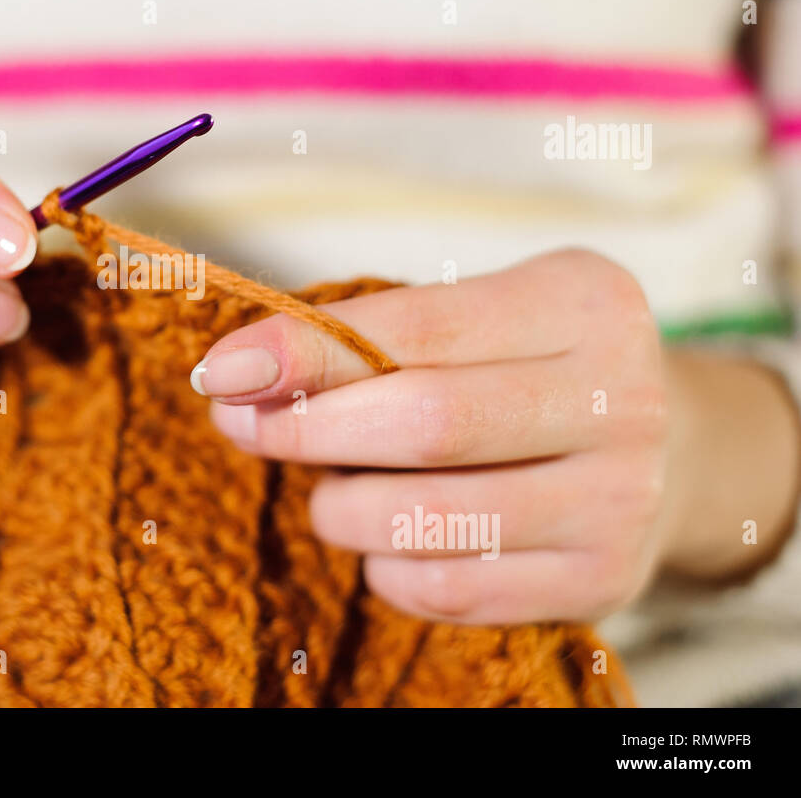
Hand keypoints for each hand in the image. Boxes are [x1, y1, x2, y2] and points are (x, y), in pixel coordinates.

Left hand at [193, 249, 800, 623]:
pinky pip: (450, 587)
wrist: (670, 450)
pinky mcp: (602, 581)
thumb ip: (372, 336)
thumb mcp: (476, 318)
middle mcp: (621, 398)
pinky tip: (386, 540)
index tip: (221, 370)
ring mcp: (619, 498)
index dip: (304, 350)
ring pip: (427, 520)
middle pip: (424, 424)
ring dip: (338, 507)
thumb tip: (238, 375)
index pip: (416, 326)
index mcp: (581, 303)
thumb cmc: (530, 369)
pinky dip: (386, 567)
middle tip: (242, 424)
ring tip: (329, 489)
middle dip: (305, 427)